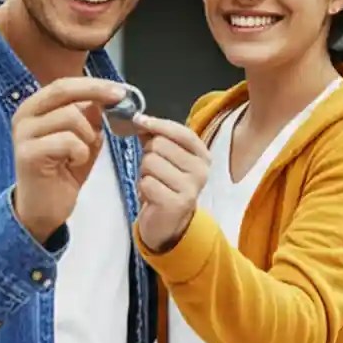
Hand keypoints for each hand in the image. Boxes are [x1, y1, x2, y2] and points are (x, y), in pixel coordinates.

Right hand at [10, 77, 124, 242]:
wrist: (45, 208)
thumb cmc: (63, 170)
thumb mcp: (83, 137)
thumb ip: (91, 116)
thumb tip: (108, 96)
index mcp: (35, 107)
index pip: (64, 84)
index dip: (94, 84)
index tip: (120, 90)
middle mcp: (24, 116)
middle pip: (63, 90)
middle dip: (96, 93)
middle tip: (118, 103)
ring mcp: (23, 134)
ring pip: (70, 117)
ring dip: (88, 136)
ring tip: (82, 153)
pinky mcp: (27, 154)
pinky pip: (67, 141)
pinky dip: (80, 152)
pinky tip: (74, 164)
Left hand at [134, 115, 211, 253]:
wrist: (169, 223)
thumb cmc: (166, 184)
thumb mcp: (167, 158)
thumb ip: (156, 136)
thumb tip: (139, 119)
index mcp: (203, 156)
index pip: (181, 132)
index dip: (158, 124)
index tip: (139, 121)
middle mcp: (201, 171)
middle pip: (159, 145)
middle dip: (148, 155)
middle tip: (153, 169)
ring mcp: (190, 188)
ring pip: (150, 163)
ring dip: (144, 173)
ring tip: (153, 183)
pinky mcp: (176, 204)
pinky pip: (147, 183)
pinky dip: (143, 188)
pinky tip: (151, 196)